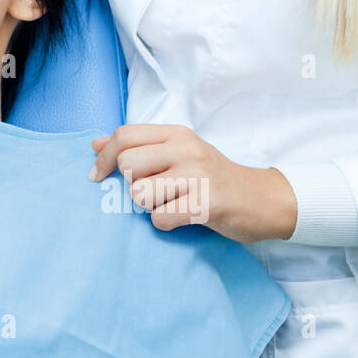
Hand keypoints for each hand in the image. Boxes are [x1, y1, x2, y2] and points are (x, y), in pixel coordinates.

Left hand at [88, 123, 297, 242]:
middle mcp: (187, 149)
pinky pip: (159, 218)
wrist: (263, 199)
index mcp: (177, 134)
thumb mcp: (178, 152)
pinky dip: (165, 223)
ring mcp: (197, 176)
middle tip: (153, 190)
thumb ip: (138, 146)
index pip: (125, 135)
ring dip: (148, 205)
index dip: (104, 156)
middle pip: (127, 164)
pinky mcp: (206, 204)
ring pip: (139, 193)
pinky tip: (182, 216)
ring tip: (171, 202)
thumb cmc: (212, 177)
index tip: (96, 175)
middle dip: (130, 183)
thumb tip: (94, 143)